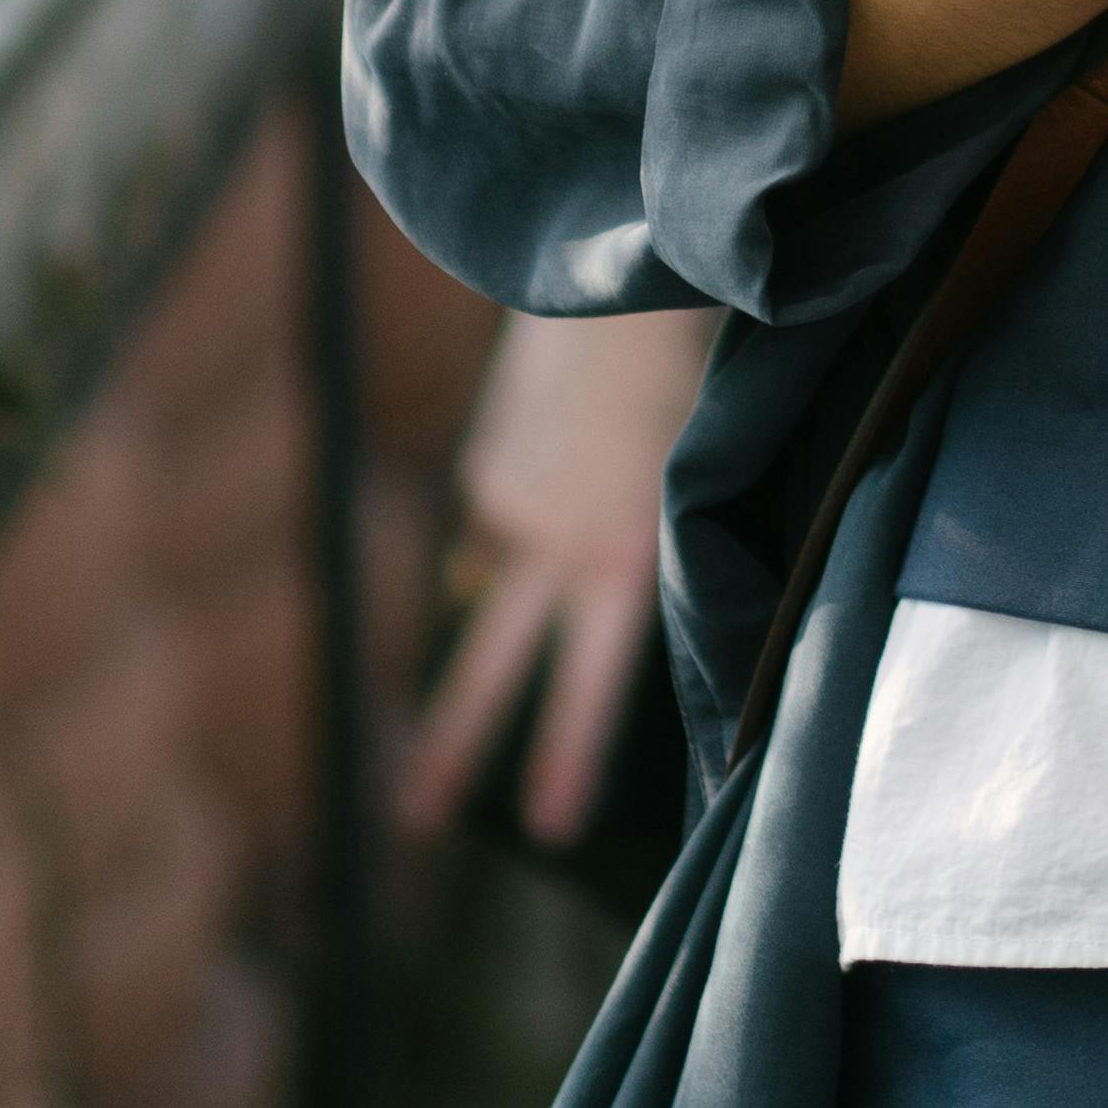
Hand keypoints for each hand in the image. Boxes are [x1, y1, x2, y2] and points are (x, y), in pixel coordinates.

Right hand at [395, 300, 710, 849]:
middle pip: (494, 666)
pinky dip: (517, 538)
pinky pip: (497, 534)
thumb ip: (643, 550)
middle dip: (455, 747)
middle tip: (416, 821)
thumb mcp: (691, 477)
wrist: (616, 277)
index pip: (590, 682)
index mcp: (625, 554)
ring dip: (490, 641)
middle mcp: (555, 544)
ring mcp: (507, 509)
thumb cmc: (688, 376)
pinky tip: (552, 498)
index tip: (548, 830)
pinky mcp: (486, 473)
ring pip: (491, 602)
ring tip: (476, 693)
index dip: (567, 757)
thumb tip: (547, 603)